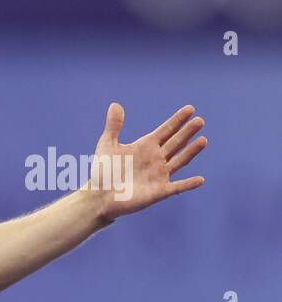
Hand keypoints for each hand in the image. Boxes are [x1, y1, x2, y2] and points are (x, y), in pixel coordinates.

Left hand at [90, 102, 207, 220]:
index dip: (177, 120)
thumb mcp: (107, 146)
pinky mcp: (159, 191)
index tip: (190, 109)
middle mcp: (156, 159)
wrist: (99, 197)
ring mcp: (159, 175)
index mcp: (146, 146)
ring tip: (203, 140)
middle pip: (176, 143)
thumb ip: (113, 126)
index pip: (166, 130)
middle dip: (187, 132)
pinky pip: (177, 187)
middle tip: (200, 121)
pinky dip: (188, 184)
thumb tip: (115, 104)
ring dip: (191, 151)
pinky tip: (200, 180)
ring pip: (180, 161)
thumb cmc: (103, 171)